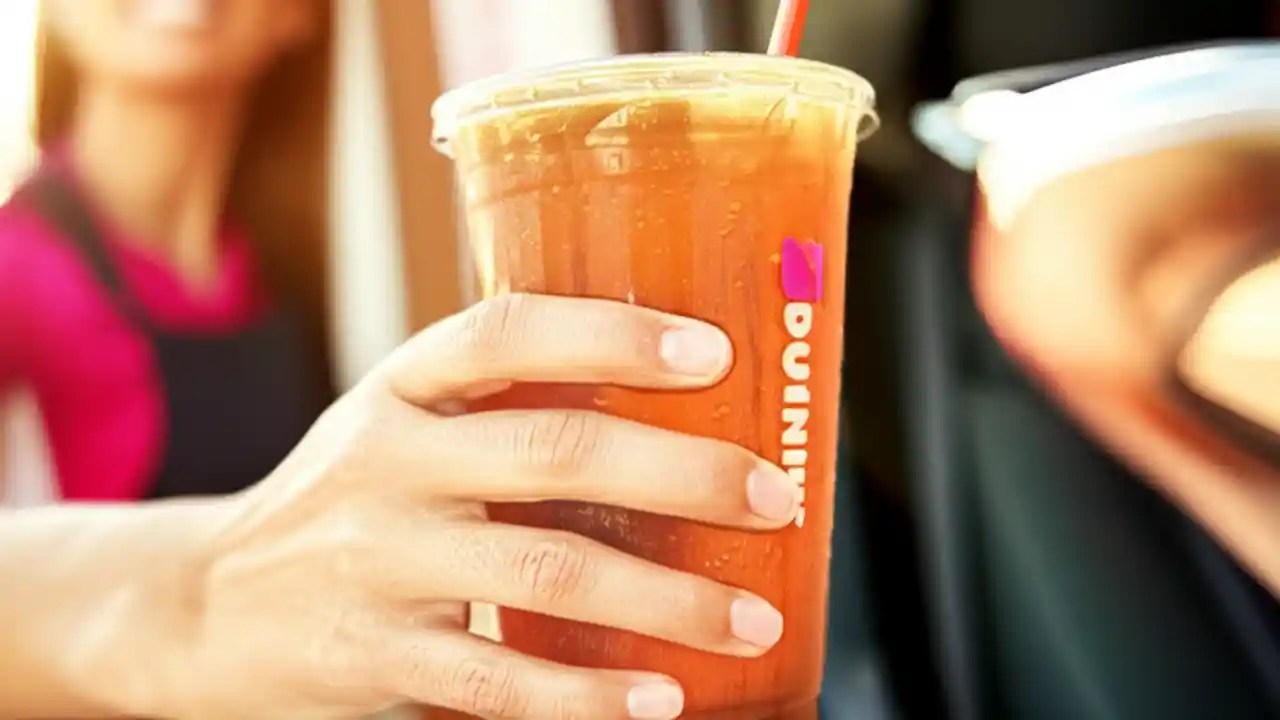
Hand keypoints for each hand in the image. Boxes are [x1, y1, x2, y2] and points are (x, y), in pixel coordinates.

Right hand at [168, 294, 799, 719]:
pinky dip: (590, 696)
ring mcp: (376, 564)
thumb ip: (497, 412)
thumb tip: (668, 410)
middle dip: (682, 474)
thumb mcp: (397, 430)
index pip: (506, 332)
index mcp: (400, 390)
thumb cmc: (345, 504)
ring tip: (752, 619)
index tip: (713, 350)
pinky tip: (662, 697)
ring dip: (666, 600)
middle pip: (553, 453)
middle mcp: (386, 464)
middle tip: (775, 497)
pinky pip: (499, 682)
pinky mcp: (373, 655)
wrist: (202, 608)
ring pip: (545, 574)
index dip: (612, 333)